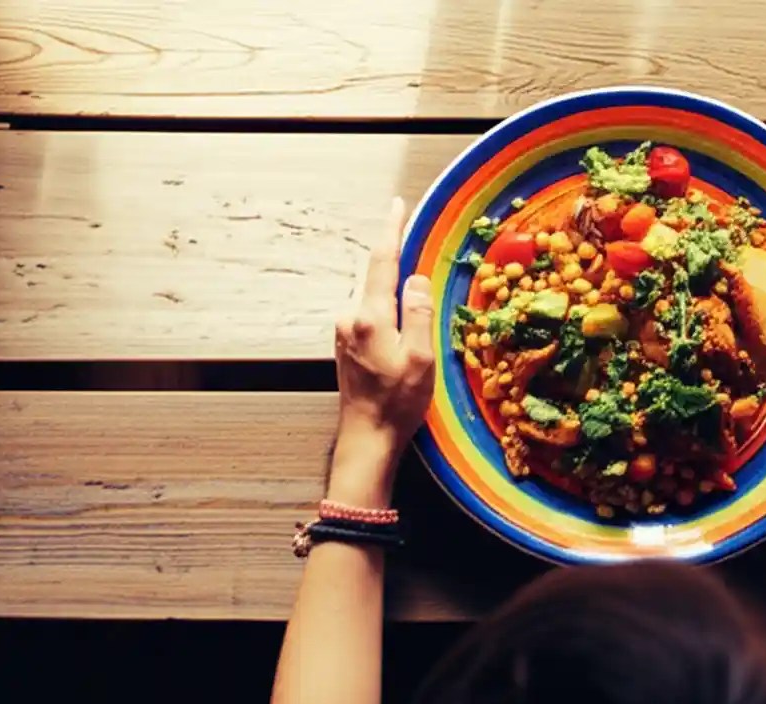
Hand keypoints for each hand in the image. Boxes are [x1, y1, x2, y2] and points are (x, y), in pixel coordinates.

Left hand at [333, 197, 435, 473]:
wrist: (366, 437)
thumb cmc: (398, 401)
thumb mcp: (421, 357)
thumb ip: (419, 313)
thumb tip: (417, 278)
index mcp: (370, 317)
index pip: (382, 262)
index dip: (392, 230)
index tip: (398, 204)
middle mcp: (350, 318)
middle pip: (378, 277)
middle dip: (398, 260)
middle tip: (418, 247)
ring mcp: (344, 331)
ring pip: (376, 297)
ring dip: (395, 291)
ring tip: (417, 299)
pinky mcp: (346, 344)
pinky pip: (371, 313)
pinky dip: (389, 308)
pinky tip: (403, 325)